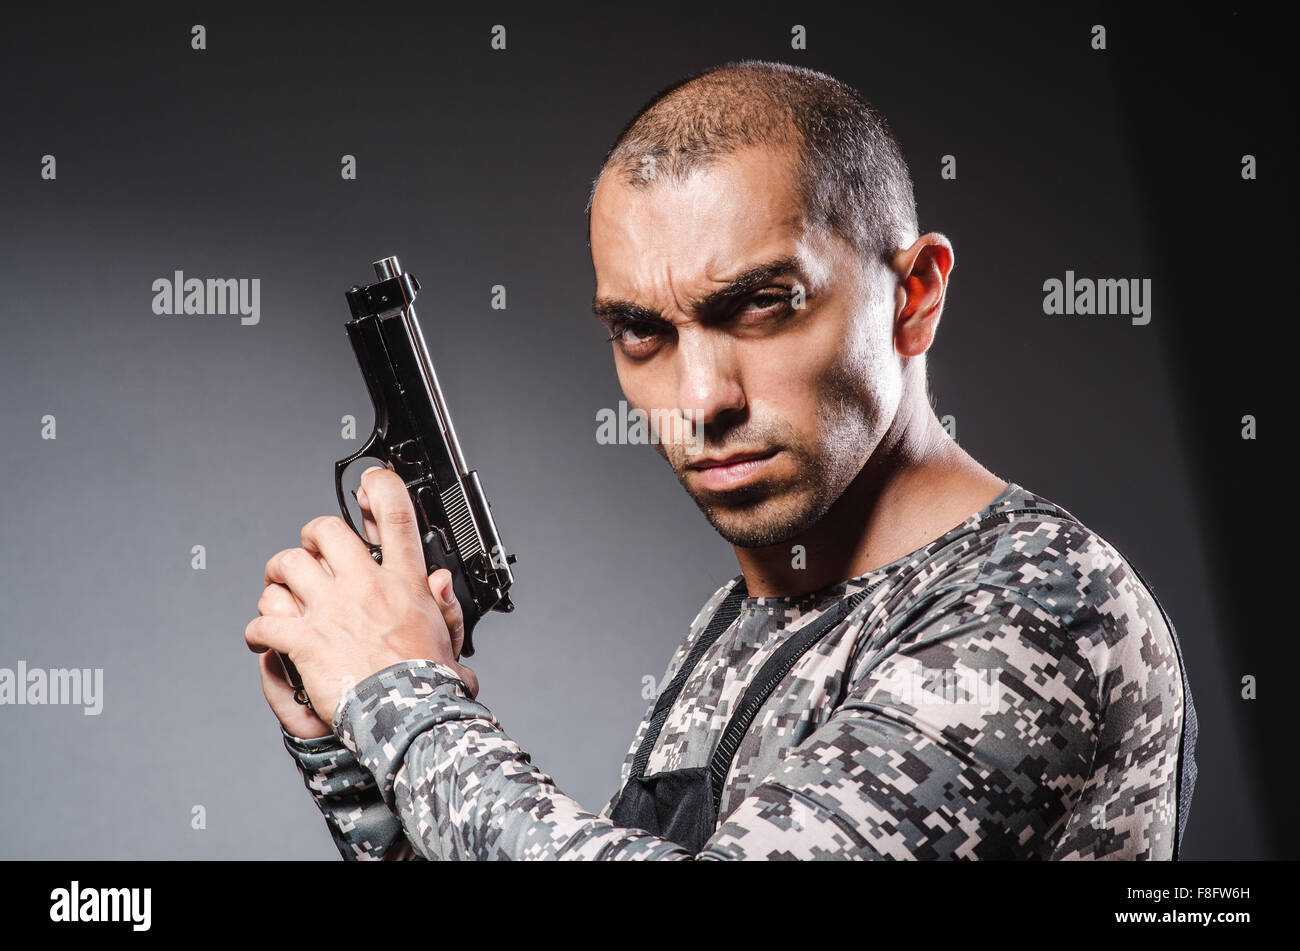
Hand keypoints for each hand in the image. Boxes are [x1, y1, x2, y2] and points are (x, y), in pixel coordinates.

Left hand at [246, 467, 478, 729]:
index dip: (382, 488)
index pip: (396, 518)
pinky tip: (262, 640)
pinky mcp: (305, 639)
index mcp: (403, 583)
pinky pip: (265, 622)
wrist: (408, 716)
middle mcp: (364, 587)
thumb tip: (440, 580)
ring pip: (286, 567)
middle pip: (325, 531)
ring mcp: (332, 609)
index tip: (370, 483)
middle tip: (308, 554)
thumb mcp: (449, 636)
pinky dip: (257, 631)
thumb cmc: (428, 683)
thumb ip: (445, 605)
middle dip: (310, 538)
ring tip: (277, 595)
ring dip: (276, 580)